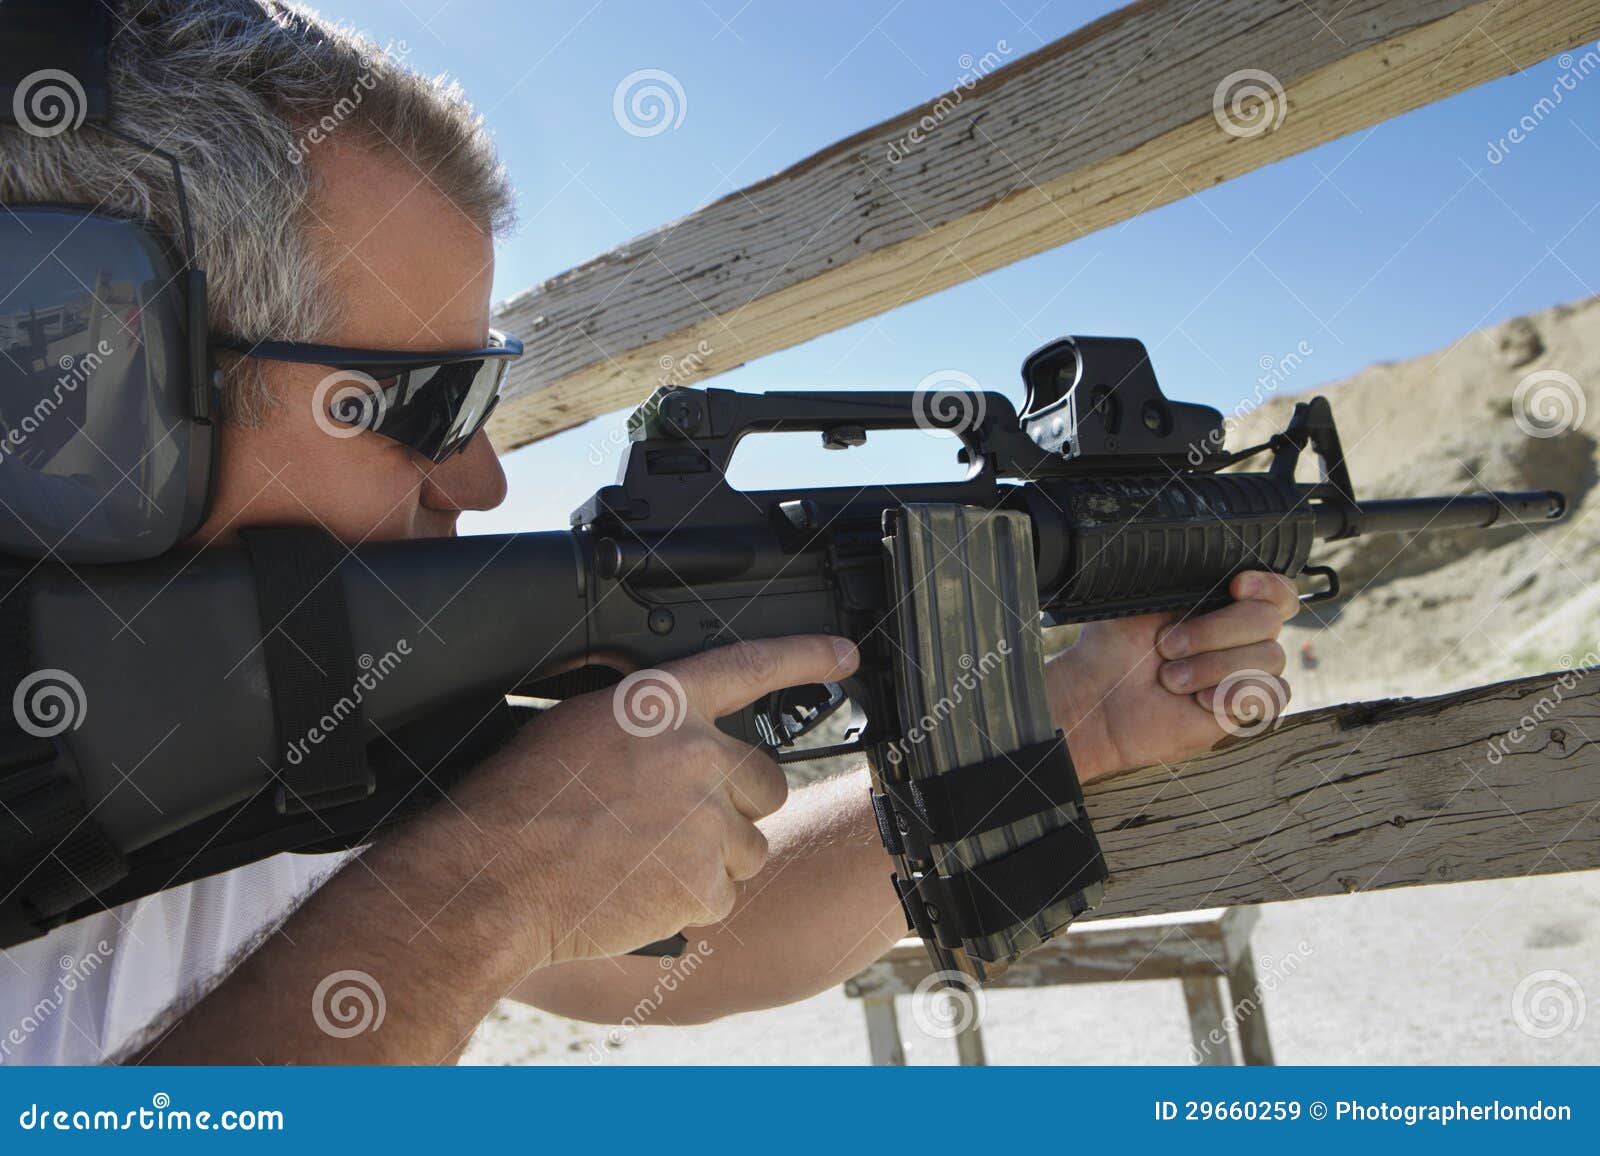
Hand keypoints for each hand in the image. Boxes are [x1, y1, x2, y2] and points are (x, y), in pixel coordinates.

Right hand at [454, 635, 858, 965]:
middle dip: (734, 804)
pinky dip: (690, 902)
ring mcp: (705, 821)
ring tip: (642, 860)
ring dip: (711, 857)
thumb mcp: (573, 726)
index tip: (844, 654)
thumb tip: (669, 739)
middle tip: (676, 822)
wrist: (488, 879)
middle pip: (765, 781)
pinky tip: (638, 892)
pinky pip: (723, 895)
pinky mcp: (703, 883)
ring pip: (748, 845)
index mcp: (657, 704)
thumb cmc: (513, 804)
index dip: (806, 656)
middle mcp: (694, 754)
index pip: (750, 664)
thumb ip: (640, 726)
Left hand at [1044, 571, 1297, 781]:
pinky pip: (1277, 695)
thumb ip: (1187, 578)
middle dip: (1216, 631)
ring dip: (1216, 667)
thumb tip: (1219, 562)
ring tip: (1171, 680)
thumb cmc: (1115, 649)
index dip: (1268, 586)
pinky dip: (1241, 694)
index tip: (1237, 587)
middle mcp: (1238, 634)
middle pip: (1269, 620)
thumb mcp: (1141, 599)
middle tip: (1167, 646)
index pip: (1276, 589)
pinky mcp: (1243, 707)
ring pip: (1272, 657)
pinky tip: (1203, 700)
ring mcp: (1244, 671)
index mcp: (1220, 602)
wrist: (1099, 702)